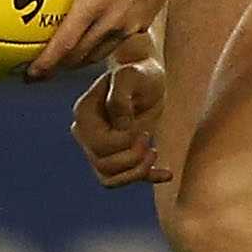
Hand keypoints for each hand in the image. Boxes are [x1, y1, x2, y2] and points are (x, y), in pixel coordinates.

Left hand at [25, 0, 187, 77]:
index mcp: (94, 4)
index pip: (65, 44)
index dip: (47, 63)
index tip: (31, 74)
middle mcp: (111, 21)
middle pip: (79, 57)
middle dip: (58, 68)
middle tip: (39, 72)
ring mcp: (128, 26)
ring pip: (99, 54)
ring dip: (79, 61)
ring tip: (63, 62)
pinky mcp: (141, 24)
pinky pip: (115, 42)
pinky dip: (100, 46)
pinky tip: (93, 38)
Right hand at [71, 47, 170, 186]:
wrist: (147, 76)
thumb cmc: (138, 73)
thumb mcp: (130, 77)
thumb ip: (120, 98)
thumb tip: (120, 127)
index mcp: (85, 114)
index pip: (99, 145)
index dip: (124, 142)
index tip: (141, 128)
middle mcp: (87, 134)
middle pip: (103, 165)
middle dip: (132, 158)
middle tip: (148, 137)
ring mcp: (99, 146)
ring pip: (109, 178)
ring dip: (136, 171)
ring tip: (153, 152)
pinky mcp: (118, 153)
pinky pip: (124, 179)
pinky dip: (146, 178)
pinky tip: (167, 173)